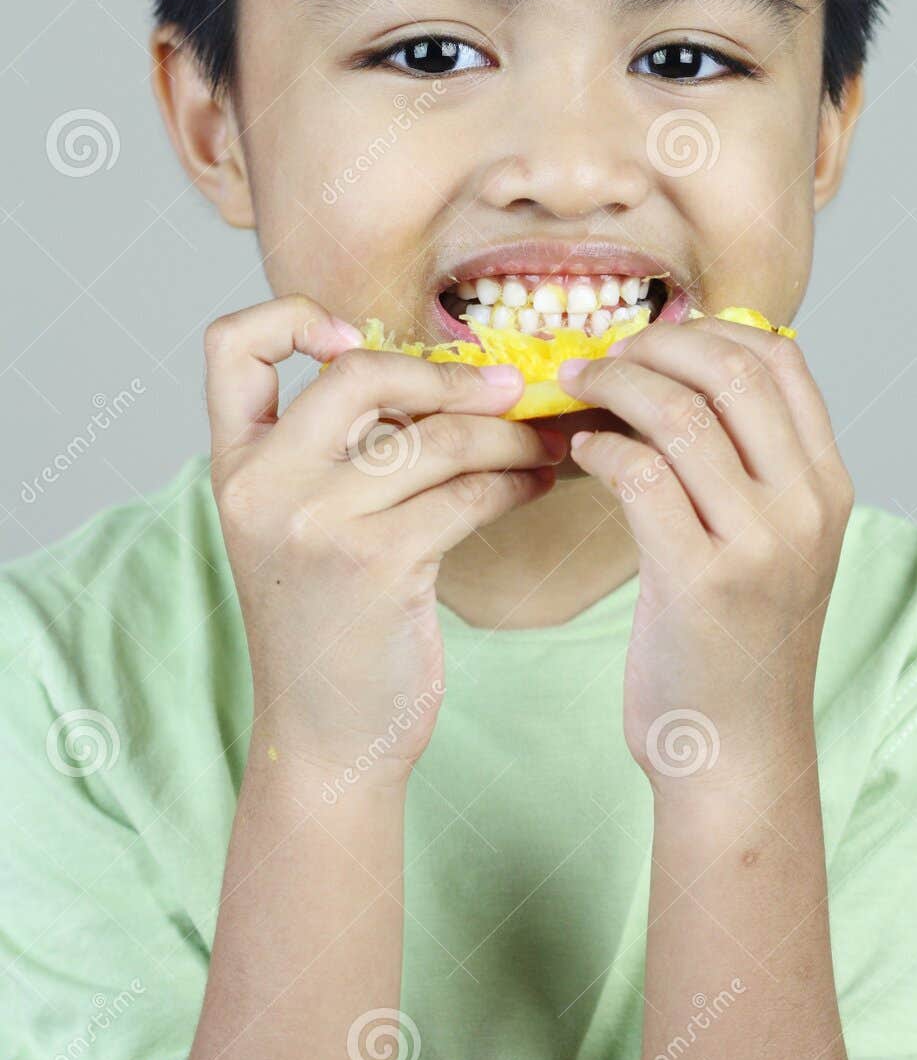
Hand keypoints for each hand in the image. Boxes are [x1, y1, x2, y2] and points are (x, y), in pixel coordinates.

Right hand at [205, 294, 562, 777]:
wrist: (327, 738)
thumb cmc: (331, 625)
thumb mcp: (298, 528)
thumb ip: (333, 452)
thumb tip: (444, 375)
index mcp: (236, 466)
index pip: (231, 344)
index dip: (294, 320)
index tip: (356, 339)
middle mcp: (262, 486)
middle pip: (360, 373)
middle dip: (449, 378)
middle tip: (509, 391)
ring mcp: (315, 523)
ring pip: (435, 437)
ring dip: (507, 436)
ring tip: (541, 447)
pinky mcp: (376, 563)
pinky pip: (468, 493)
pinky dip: (517, 483)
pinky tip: (536, 487)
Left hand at [559, 317, 853, 797]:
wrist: (736, 751)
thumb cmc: (738, 640)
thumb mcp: (775, 541)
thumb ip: (753, 463)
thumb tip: (685, 372)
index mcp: (828, 484)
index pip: (779, 357)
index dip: (706, 329)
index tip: (652, 340)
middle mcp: (805, 505)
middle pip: (728, 368)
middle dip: (651, 346)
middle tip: (599, 358)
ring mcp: (758, 543)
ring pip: (678, 413)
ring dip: (611, 386)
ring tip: (574, 393)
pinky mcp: (699, 580)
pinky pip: (638, 473)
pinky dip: (597, 446)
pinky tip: (578, 453)